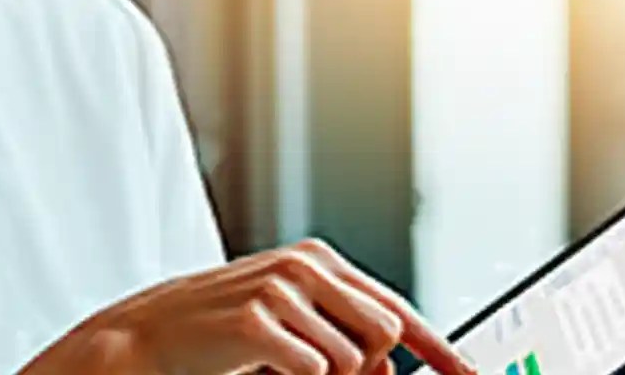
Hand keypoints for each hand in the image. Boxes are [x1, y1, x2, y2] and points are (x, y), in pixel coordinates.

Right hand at [20, 238, 476, 374]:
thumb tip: (393, 368)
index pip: (396, 306)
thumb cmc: (225, 330)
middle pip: (385, 334)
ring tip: (280, 363)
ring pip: (353, 359)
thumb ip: (343, 333)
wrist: (152, 333)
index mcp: (320, 261)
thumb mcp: (291, 321)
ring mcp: (282, 289)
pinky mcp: (259, 320)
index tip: (471, 374)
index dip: (439, 346)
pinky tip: (260, 363)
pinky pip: (315, 370)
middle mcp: (307, 266)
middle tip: (315, 367)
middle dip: (365, 366)